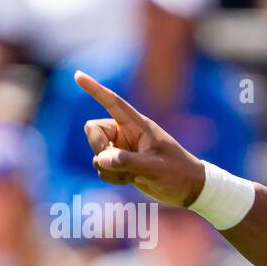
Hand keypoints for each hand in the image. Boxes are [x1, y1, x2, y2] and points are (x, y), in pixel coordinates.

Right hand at [74, 71, 205, 207]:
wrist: (189, 190)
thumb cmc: (178, 172)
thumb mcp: (154, 167)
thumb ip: (127, 162)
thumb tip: (100, 160)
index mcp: (138, 125)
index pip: (112, 102)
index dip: (94, 89)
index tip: (77, 75)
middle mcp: (127, 134)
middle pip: (93, 131)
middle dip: (97, 147)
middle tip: (113, 162)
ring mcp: (122, 149)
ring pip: (97, 154)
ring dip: (109, 169)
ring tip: (132, 175)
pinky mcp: (121, 165)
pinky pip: (103, 169)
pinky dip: (112, 177)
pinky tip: (131, 181)